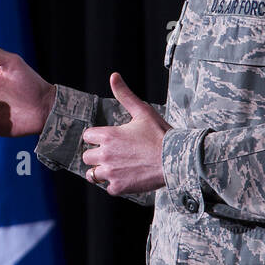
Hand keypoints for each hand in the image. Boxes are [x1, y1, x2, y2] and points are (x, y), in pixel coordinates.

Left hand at [81, 72, 170, 194]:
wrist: (177, 159)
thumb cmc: (161, 135)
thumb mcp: (142, 111)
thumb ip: (124, 95)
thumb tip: (113, 76)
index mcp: (108, 136)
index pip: (88, 137)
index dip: (97, 138)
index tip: (109, 140)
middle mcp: (105, 154)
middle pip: (87, 157)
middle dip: (97, 155)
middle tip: (114, 154)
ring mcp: (111, 172)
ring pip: (93, 174)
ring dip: (102, 171)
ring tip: (117, 167)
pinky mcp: (119, 187)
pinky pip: (107, 188)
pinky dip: (115, 185)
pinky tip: (126, 178)